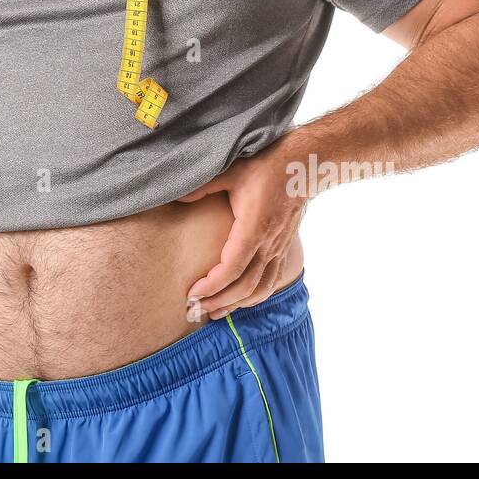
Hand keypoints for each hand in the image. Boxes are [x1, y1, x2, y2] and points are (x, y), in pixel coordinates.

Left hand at [177, 143, 310, 319]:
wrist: (302, 166)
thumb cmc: (266, 167)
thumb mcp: (231, 172)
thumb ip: (202, 187)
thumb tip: (176, 196)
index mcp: (254, 228)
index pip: (232, 268)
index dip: (212, 285)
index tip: (192, 292)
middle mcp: (269, 244)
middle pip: (245, 286)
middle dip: (219, 301)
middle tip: (195, 308)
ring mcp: (278, 248)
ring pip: (260, 289)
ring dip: (237, 304)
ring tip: (214, 312)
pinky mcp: (283, 248)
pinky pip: (271, 281)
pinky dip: (254, 296)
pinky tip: (240, 300)